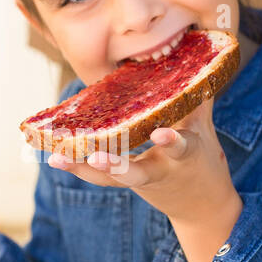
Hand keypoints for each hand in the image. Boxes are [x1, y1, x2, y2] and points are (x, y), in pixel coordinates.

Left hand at [46, 96, 235, 225]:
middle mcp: (159, 171)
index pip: (180, 147)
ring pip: (109, 180)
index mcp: (184, 156)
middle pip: (136, 174)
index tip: (160, 133)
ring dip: (83, 169)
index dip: (171, 140)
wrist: (201, 208)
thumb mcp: (204, 126)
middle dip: (117, 168)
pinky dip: (79, 168)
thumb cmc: (203, 157)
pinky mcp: (123, 184)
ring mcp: (139, 180)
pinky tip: (56, 157)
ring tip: (57, 158)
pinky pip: (100, 179)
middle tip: (96, 158)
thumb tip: (205, 53)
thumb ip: (198, 94)